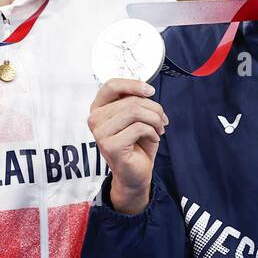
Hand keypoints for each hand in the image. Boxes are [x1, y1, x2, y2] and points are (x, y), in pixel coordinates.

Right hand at [87, 78, 166, 214]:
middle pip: (130, 101)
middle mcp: (95, 119)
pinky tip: (153, 138)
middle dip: (153, 109)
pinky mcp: (110, 145)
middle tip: (162, 121)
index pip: (111, 85)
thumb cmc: (136, 145)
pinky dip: (152, 132)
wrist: (135, 173)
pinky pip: (139, 128)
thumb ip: (135, 101)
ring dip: (154, 120)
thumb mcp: (136, 118)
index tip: (149, 91)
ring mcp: (100, 133)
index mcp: (99, 108)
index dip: (132, 84)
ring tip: (158, 129)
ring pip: (135, 112)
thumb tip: (146, 90)